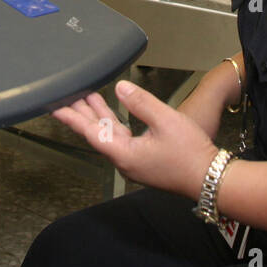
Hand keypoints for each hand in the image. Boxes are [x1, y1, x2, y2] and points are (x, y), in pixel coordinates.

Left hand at [52, 81, 218, 199]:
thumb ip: (141, 103)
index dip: (72, 117)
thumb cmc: (190, 154)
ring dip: (98, 116)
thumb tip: (121, 88)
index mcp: (124, 154)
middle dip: (82, 113)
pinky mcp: (143, 161)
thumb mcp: (166, 120)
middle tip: (66, 97)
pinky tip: (113, 113)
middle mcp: (124, 161)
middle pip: (97, 133)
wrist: (210, 178)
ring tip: (87, 97)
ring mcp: (134, 162)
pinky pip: (122, 139)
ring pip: (110, 135)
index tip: (55, 107)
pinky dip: (114, 124)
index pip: (91, 132)